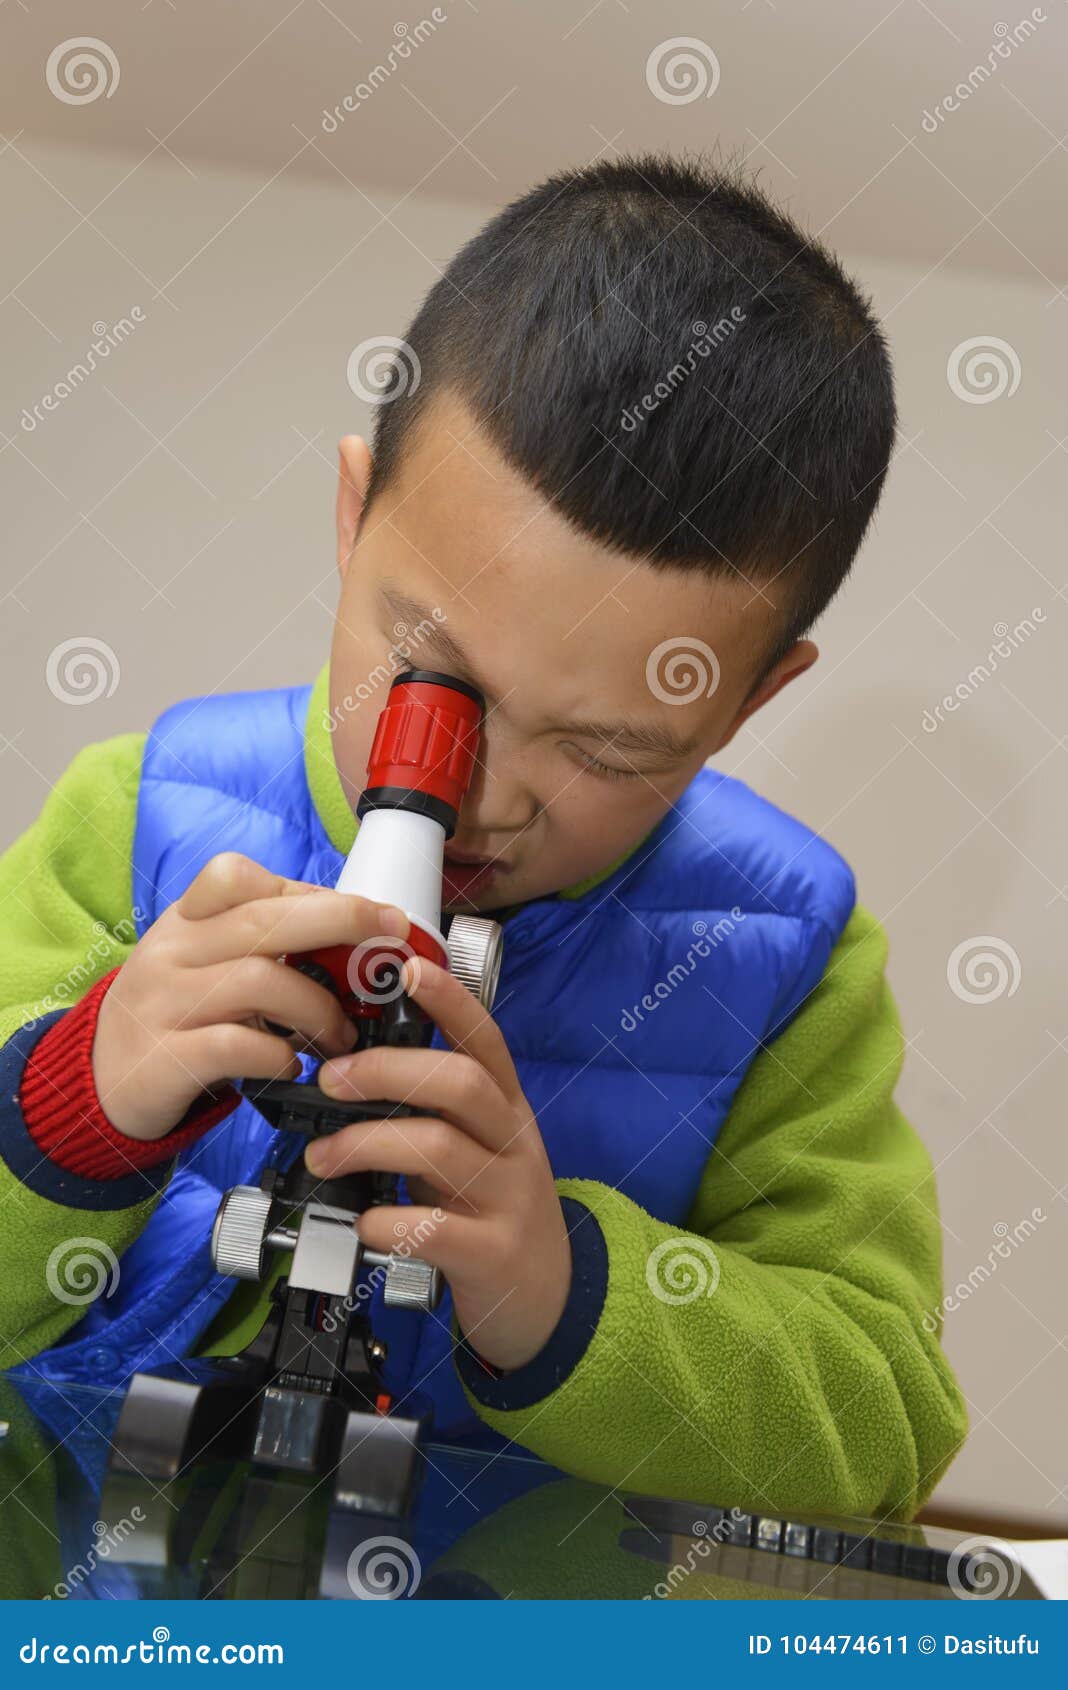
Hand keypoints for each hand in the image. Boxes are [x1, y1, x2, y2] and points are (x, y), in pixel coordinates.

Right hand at [91, 852, 409, 1140]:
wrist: (99, 1081)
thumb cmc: (175, 1014)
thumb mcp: (203, 962)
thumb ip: (261, 942)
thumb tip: (351, 933)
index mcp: (186, 921)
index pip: (234, 875)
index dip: (303, 889)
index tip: (356, 913)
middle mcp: (172, 953)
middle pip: (265, 920)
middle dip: (342, 922)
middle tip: (388, 943)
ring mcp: (165, 1004)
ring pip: (259, 982)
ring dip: (319, 1009)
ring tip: (339, 1035)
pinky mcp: (165, 1059)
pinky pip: (236, 1046)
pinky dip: (278, 1055)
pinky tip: (293, 1065)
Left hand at [306, 951, 571, 1372]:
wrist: (550, 1296)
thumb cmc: (493, 1208)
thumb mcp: (474, 1147)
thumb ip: (430, 1110)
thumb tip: (349, 1071)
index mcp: (505, 1108)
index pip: (483, 1039)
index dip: (449, 1000)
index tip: (408, 968)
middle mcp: (511, 1142)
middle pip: (460, 1083)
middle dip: (389, 1071)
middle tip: (332, 1080)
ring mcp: (507, 1197)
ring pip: (442, 1148)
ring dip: (370, 1144)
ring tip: (324, 1156)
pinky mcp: (493, 1252)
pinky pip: (436, 1229)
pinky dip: (390, 1222)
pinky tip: (364, 1224)